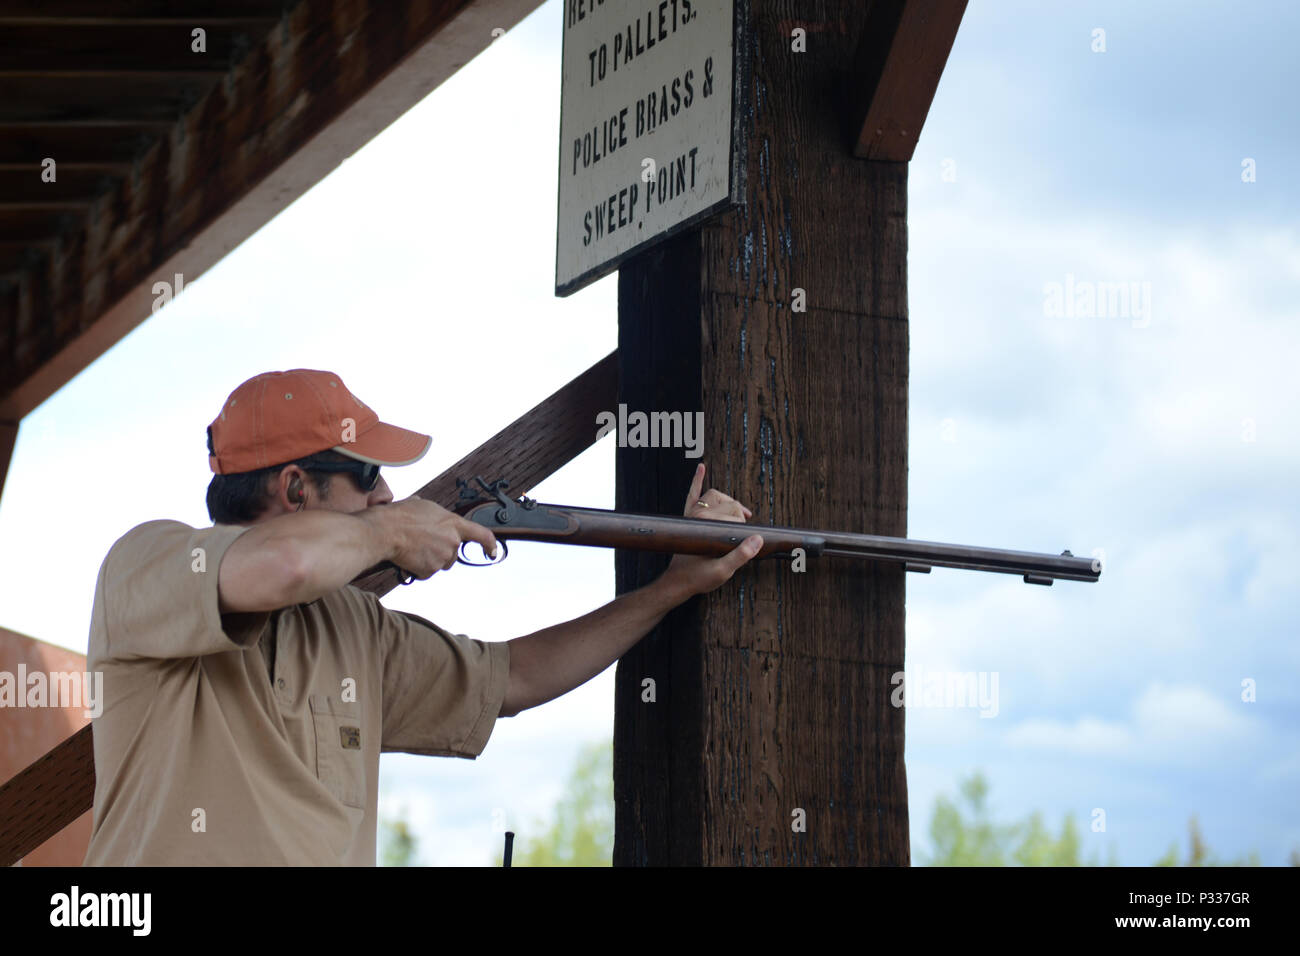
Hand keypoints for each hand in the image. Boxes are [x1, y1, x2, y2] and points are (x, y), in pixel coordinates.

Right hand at [365, 496, 498, 579]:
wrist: (384, 532)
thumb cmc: (399, 515)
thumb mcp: (422, 505)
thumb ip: (435, 515)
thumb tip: (429, 515)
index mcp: (454, 523)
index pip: (482, 534)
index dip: (489, 544)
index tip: (493, 551)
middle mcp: (452, 541)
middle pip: (453, 553)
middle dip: (440, 550)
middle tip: (421, 542)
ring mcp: (442, 557)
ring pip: (439, 563)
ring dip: (429, 558)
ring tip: (412, 547)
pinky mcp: (430, 570)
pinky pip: (426, 572)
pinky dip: (418, 568)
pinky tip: (408, 556)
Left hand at [657, 463, 762, 600]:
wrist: (677, 582)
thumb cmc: (698, 577)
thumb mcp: (723, 570)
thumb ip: (740, 555)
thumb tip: (757, 540)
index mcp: (705, 524)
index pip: (733, 512)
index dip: (744, 525)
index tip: (749, 540)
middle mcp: (696, 515)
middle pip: (726, 503)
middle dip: (739, 514)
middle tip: (744, 532)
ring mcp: (691, 514)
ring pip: (714, 496)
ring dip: (728, 500)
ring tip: (741, 513)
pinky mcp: (687, 517)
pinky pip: (692, 494)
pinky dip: (696, 480)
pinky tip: (701, 467)